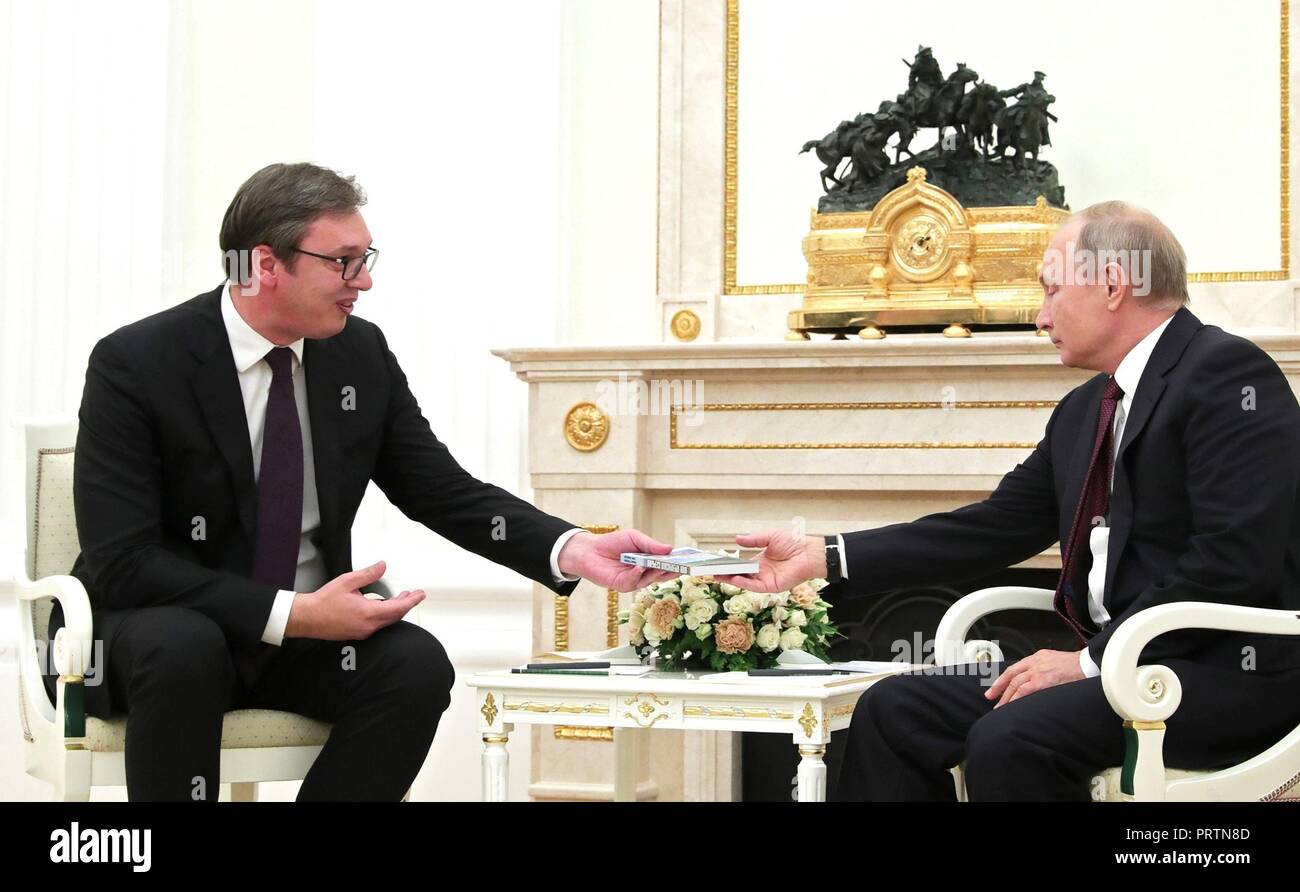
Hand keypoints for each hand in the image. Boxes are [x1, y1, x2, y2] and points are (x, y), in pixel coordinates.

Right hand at [285, 560, 425, 640]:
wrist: (306, 618)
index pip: (398, 607)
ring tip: (401, 597)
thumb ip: (368, 574)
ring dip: (396, 609)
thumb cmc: (323, 601)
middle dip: (406, 604)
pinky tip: (383, 606)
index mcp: (368, 612)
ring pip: (387, 621)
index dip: (411, 600)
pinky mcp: (358, 634)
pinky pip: (378, 625)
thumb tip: (383, 566)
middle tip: (414, 595)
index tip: (420, 594)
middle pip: (395, 616)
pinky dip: (385, 615)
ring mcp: (363, 632)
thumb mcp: (347, 581)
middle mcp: (368, 626)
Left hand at [556, 529, 678, 591]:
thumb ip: (651, 545)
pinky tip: (640, 566)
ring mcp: (634, 581)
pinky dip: (638, 574)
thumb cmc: (613, 543)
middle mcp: (644, 573)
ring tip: (661, 564)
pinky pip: (634, 582)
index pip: (668, 564)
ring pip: (650, 580)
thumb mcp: (635, 538)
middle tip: (682, 566)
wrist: (590, 550)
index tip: (690, 561)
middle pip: (662, 575)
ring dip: (655, 572)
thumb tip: (671, 548)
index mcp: (650, 561)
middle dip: (672, 570)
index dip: (679, 563)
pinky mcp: (622, 586)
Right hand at [712, 529, 825, 592]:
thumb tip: (736, 539)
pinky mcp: (772, 587)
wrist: (809, 552)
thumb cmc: (793, 542)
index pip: (740, 566)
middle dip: (725, 575)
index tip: (715, 563)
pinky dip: (744, 583)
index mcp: (760, 562)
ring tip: (716, 576)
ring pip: (745, 582)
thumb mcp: (769, 537)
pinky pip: (755, 586)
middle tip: (710, 572)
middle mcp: (762, 572)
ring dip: (731, 580)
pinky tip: (735, 578)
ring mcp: (766, 580)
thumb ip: (753, 539)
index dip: (728, 565)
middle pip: (739, 575)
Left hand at [984, 649, 1084, 707]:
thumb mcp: (1056, 662)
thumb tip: (1039, 683)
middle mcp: (1035, 662)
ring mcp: (1038, 671)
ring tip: (1000, 707)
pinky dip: (1015, 698)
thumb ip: (1045, 670)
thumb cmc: (1078, 666)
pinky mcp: (1043, 680)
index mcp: (1038, 657)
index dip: (1003, 678)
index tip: (996, 687)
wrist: (1089, 664)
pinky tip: (1011, 706)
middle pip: (1011, 675)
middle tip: (991, 697)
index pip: (1016, 668)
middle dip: (999, 687)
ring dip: (1006, 696)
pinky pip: (1024, 690)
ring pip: (1015, 683)